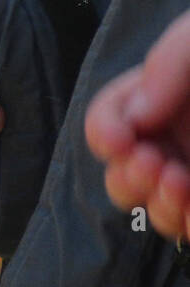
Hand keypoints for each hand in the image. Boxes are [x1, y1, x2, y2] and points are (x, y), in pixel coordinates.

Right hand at [85, 9, 189, 240]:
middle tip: (148, 162)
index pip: (109, 119)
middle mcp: (174, 140)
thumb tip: (135, 116)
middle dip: (125, 175)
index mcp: (162, 97)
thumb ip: (167, 65)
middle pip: (122, 172)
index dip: (105, 131)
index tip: (122, 138)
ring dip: (153, 202)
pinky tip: (189, 201)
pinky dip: (184, 221)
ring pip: (154, 208)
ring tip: (175, 181)